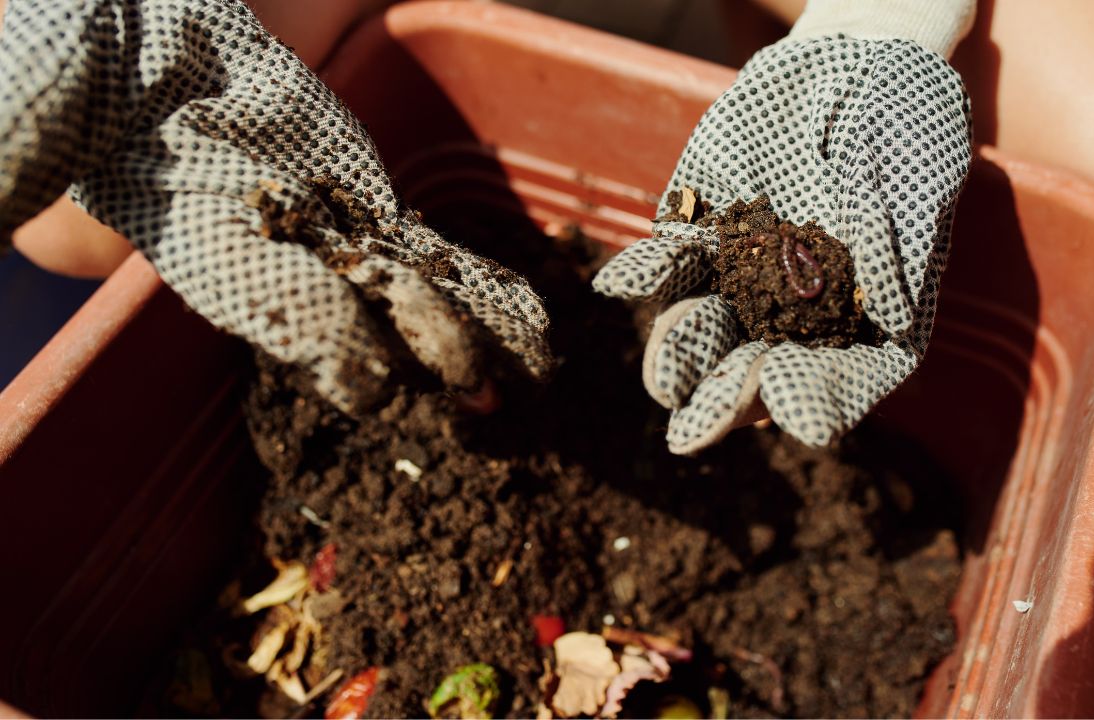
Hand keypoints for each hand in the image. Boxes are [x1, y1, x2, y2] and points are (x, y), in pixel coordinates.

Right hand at [0, 0, 550, 410]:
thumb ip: (25, 168)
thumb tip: (6, 222)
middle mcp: (287, 274)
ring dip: (472, 342)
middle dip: (427, 366)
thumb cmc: (98, 91)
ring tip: (526, 383)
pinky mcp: (375, 215)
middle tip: (480, 405)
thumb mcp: (39, 133)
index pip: (291, 321)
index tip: (376, 382)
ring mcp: (339, 247)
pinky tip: (536, 333)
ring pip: (420, 304)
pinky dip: (489, 293)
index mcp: (217, 267)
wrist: (155, 59)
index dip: (337, 352)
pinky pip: (440, 261)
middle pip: (373, 331)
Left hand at [594, 33, 970, 453]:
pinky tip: (619, 283)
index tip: (783, 404)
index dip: (815, 396)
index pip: (846, 377)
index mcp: (868, 317)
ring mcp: (743, 277)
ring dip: (682, 348)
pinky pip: (668, 261)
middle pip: (764, 368)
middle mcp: (801, 311)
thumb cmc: (903, 119)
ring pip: (708, 325)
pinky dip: (645, 272)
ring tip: (662, 373)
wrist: (850, 59)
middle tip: (691, 433)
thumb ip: (899, 243)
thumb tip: (894, 317)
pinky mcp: (697, 235)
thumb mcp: (917, 173)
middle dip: (726, 399)